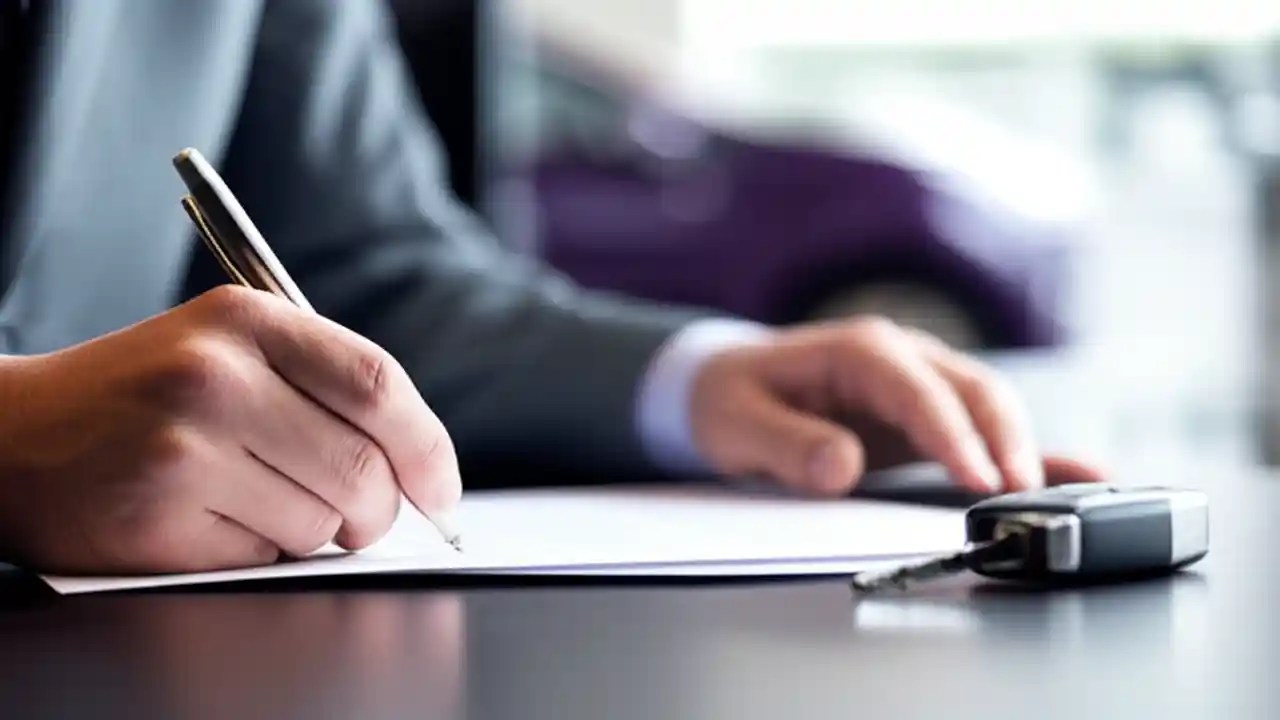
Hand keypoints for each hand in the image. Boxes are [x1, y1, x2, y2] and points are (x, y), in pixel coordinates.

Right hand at [0, 286, 458, 573]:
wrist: (15, 436)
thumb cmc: (143, 395)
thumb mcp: (229, 347)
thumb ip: (323, 385)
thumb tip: (420, 466)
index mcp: (247, 320)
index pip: (378, 385)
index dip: (428, 448)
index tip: (441, 490)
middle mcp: (217, 376)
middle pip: (363, 466)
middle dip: (380, 510)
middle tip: (363, 517)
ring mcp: (185, 447)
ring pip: (321, 520)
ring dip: (312, 529)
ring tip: (254, 497)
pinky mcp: (160, 516)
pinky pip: (265, 555)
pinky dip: (258, 549)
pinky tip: (211, 517)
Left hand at [689, 317, 1100, 495]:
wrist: (724, 386)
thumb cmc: (729, 398)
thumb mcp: (736, 423)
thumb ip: (785, 444)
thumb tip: (839, 469)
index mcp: (858, 350)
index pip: (918, 390)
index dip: (952, 434)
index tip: (978, 478)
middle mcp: (900, 358)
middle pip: (973, 389)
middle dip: (1005, 440)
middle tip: (1022, 495)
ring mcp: (920, 383)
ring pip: (990, 405)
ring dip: (1021, 447)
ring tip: (1053, 497)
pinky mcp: (926, 415)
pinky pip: (983, 429)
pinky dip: (1023, 451)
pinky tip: (1076, 475)